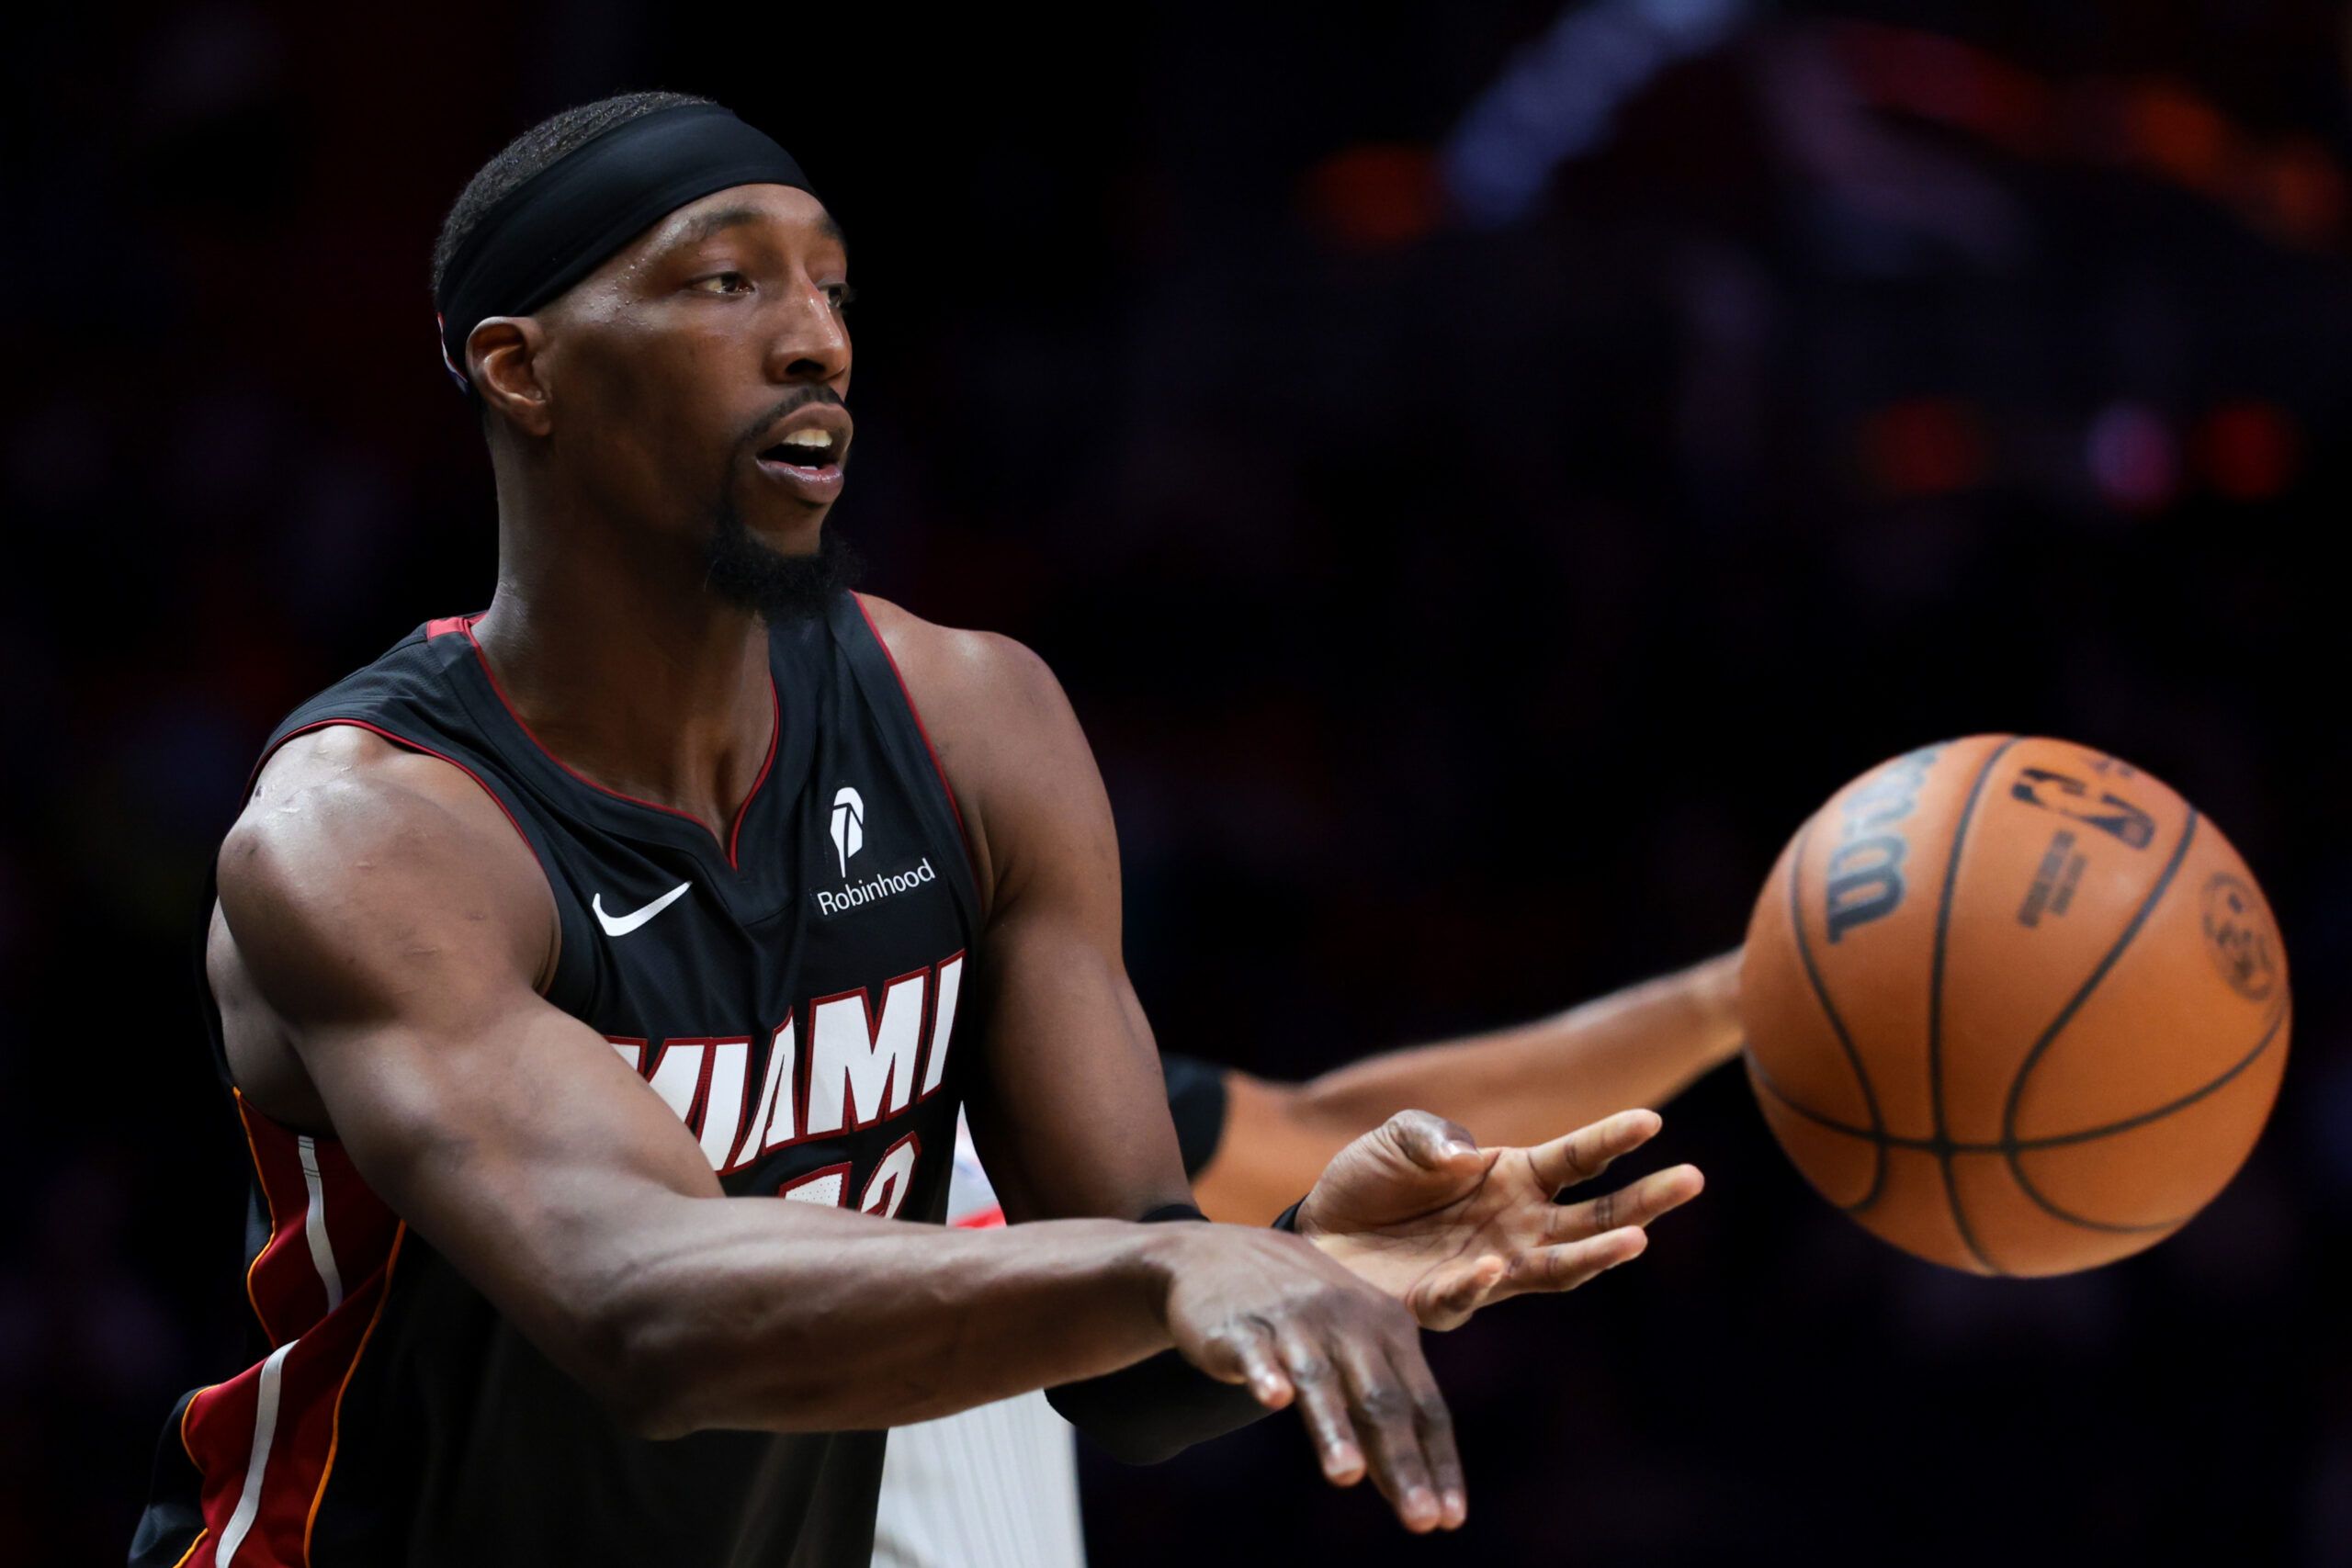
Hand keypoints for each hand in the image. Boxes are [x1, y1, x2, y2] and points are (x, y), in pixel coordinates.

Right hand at [1154, 1224, 1466, 1532]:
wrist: (1221, 1253)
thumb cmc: (1304, 1314)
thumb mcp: (1354, 1345)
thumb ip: (1382, 1411)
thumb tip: (1415, 1491)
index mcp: (1388, 1328)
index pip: (1424, 1404)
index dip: (1437, 1461)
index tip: (1450, 1520)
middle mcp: (1347, 1322)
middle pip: (1380, 1399)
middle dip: (1402, 1462)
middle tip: (1421, 1519)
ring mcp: (1293, 1321)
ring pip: (1319, 1379)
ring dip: (1334, 1429)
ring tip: (1347, 1477)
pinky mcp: (1241, 1326)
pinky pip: (1256, 1353)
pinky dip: (1265, 1375)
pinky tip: (1272, 1399)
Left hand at [1296, 1108, 1702, 1330]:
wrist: (1316, 1234)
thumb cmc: (1371, 1180)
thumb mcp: (1399, 1137)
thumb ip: (1430, 1137)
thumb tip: (1469, 1160)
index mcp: (1514, 1177)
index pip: (1577, 1158)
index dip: (1612, 1139)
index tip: (1652, 1122)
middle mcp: (1516, 1226)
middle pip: (1592, 1217)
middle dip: (1643, 1201)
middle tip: (1690, 1180)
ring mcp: (1487, 1267)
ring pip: (1556, 1269)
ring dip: (1595, 1256)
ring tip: (1634, 1239)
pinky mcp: (1442, 1301)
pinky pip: (1467, 1296)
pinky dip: (1478, 1283)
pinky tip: (1493, 1266)